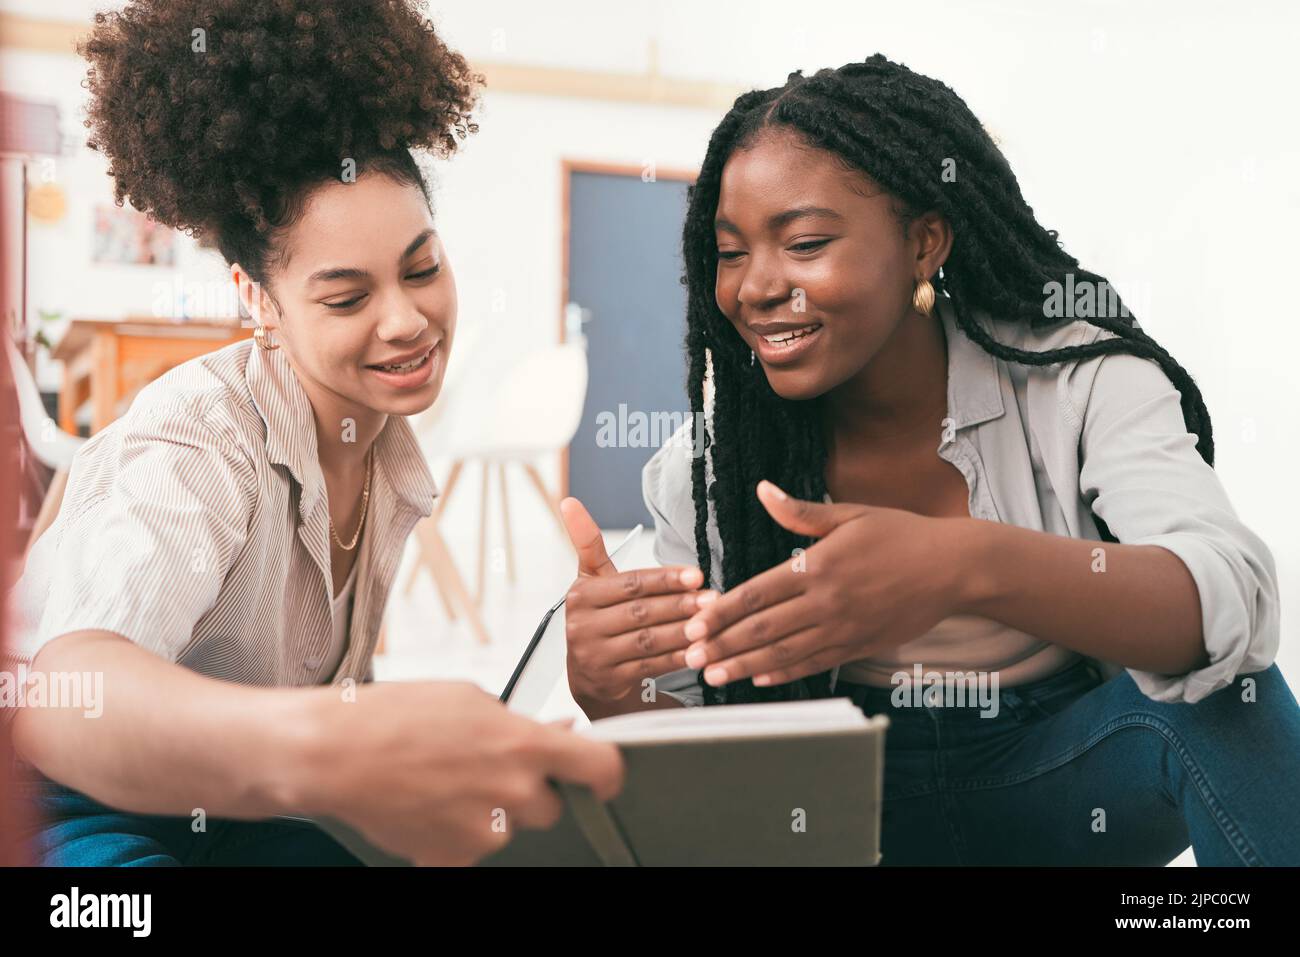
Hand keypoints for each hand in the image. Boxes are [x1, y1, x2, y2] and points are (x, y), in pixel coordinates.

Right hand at [296, 681, 624, 865]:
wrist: (336, 754)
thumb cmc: (398, 716)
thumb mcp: (472, 699)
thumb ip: (522, 723)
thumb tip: (561, 731)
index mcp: (523, 745)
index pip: (601, 768)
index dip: (607, 773)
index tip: (602, 777)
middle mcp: (513, 793)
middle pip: (551, 805)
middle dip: (529, 789)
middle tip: (489, 767)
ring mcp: (484, 832)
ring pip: (510, 828)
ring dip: (491, 810)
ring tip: (447, 780)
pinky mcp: (453, 859)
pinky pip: (473, 849)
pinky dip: (458, 832)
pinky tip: (432, 804)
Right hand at [559, 496, 716, 711]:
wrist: (589, 675)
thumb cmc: (600, 618)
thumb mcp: (592, 582)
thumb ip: (588, 544)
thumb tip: (569, 501)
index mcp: (581, 595)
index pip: (630, 584)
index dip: (665, 579)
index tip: (697, 576)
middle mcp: (581, 625)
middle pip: (641, 612)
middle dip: (680, 605)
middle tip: (714, 599)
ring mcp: (593, 655)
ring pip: (647, 640)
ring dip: (683, 632)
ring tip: (712, 623)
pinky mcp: (607, 680)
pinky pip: (649, 666)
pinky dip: (677, 658)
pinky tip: (700, 651)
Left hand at [681, 480, 970, 687]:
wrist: (952, 569)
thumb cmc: (900, 534)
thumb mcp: (851, 514)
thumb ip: (800, 512)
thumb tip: (762, 490)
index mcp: (818, 566)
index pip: (758, 593)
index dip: (723, 611)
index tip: (695, 622)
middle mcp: (826, 602)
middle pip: (763, 628)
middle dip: (724, 644)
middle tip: (691, 657)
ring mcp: (843, 629)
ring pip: (784, 653)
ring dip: (745, 666)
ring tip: (714, 675)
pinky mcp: (859, 645)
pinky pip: (814, 663)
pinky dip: (785, 673)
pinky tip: (760, 680)